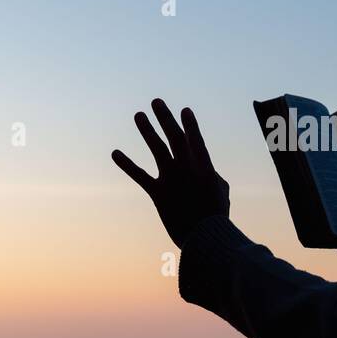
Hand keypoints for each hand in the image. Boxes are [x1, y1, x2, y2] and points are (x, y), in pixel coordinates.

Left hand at [112, 99, 230, 246]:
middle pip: (174, 137)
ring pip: (157, 148)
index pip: (195, 140)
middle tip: (156, 101)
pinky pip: (139, 175)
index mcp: (205, 167)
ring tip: (139, 115)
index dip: (189, 125)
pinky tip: (115, 153)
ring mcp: (171, 179)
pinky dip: (126, 164)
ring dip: (146, 130)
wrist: (203, 236)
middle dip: (165, 118)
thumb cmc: (215, 216)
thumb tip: (209, 173)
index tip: (184, 110)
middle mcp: (186, 168)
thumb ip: (214, 177)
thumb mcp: (221, 193)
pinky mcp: (157, 193)